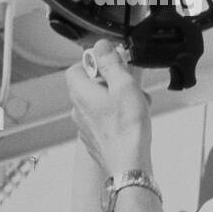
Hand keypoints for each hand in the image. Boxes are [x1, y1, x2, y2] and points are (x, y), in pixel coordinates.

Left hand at [66, 38, 151, 176]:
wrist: (128, 164)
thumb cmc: (126, 129)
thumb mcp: (123, 85)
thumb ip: (111, 63)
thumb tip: (100, 46)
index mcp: (80, 93)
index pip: (76, 68)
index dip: (93, 62)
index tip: (112, 62)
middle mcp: (78, 110)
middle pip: (89, 85)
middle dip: (111, 82)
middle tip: (129, 84)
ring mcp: (85, 127)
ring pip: (98, 104)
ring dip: (116, 100)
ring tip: (136, 105)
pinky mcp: (95, 140)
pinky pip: (103, 120)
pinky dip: (117, 117)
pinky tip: (133, 121)